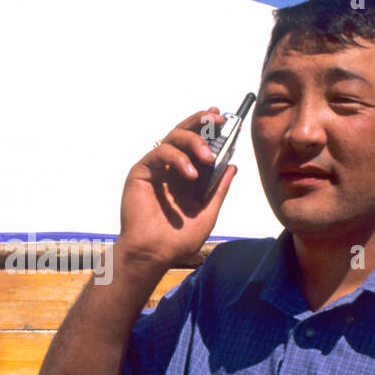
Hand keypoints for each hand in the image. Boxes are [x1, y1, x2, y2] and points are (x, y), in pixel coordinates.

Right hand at [117, 108, 237, 268]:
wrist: (154, 254)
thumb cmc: (178, 239)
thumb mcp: (207, 212)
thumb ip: (218, 189)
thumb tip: (232, 166)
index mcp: (188, 175)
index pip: (200, 144)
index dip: (212, 130)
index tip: (229, 121)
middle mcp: (172, 167)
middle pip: (185, 132)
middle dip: (202, 121)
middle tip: (218, 119)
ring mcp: (157, 168)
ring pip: (173, 136)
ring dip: (194, 141)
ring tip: (208, 158)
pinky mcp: (142, 171)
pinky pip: (160, 152)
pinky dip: (178, 159)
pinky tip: (191, 174)